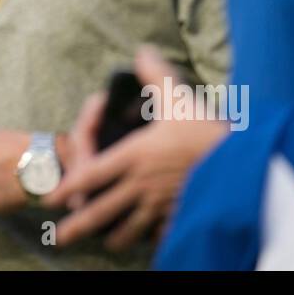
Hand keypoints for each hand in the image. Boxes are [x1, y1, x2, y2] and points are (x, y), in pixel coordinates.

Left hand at [44, 48, 226, 251]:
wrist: (244, 167)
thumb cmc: (207, 133)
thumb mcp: (179, 98)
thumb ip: (156, 75)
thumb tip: (143, 52)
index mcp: (133, 157)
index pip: (90, 174)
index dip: (67, 186)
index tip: (50, 198)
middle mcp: (140, 185)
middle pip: (101, 211)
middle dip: (78, 226)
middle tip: (61, 238)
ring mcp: (160, 205)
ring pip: (129, 229)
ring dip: (115, 236)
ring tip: (107, 242)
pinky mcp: (181, 217)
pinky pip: (159, 235)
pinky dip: (150, 240)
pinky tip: (149, 242)